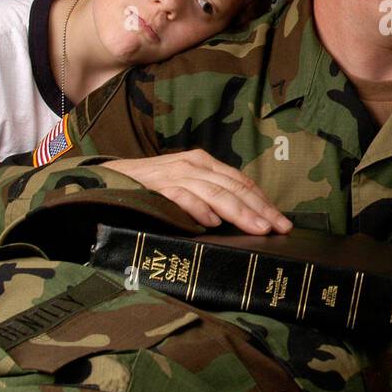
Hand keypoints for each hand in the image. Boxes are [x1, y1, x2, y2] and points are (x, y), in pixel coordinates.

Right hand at [102, 150, 292, 234]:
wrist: (108, 179)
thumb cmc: (151, 187)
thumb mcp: (185, 185)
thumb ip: (209, 197)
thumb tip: (240, 219)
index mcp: (203, 163)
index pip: (241, 182)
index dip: (264, 201)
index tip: (282, 221)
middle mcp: (193, 164)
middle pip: (235, 187)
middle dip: (261, 209)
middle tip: (280, 228)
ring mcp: (175, 174)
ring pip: (216, 192)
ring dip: (240, 212)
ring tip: (258, 228)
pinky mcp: (157, 186)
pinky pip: (183, 196)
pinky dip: (199, 209)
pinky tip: (213, 223)